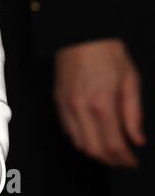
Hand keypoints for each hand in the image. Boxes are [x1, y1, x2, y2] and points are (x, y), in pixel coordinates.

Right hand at [53, 39, 145, 167]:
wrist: (82, 34)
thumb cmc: (107, 52)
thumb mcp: (131, 80)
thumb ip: (134, 114)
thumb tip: (137, 139)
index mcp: (103, 104)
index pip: (114, 145)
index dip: (125, 159)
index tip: (133, 162)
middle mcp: (82, 108)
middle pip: (95, 150)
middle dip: (111, 161)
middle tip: (123, 161)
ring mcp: (67, 105)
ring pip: (79, 144)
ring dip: (96, 153)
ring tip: (110, 151)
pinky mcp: (58, 100)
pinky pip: (67, 130)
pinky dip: (81, 140)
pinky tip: (93, 136)